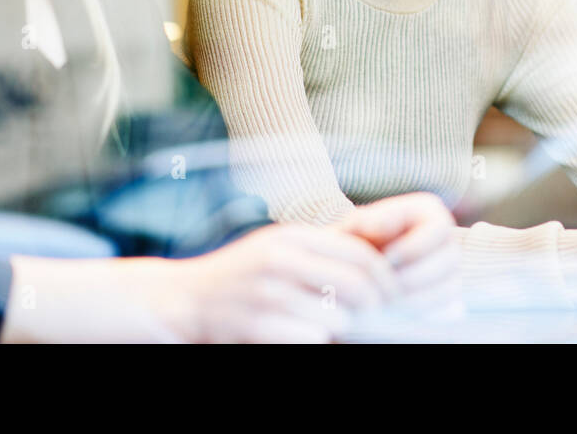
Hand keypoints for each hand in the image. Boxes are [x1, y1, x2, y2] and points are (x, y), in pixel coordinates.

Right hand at [178, 223, 401, 342]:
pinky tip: (307, 336)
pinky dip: (315, 341)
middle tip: (375, 317)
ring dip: (342, 329)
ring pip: (336, 318)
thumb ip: (320, 247)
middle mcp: (280, 260)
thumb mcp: (278, 246)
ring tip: (335, 327)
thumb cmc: (242, 274)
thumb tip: (374, 258)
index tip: (393, 294)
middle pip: (355, 286)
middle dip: (372, 307)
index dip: (384, 277)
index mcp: (291, 236)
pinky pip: (310, 339)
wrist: (183, 298)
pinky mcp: (256, 326)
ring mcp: (267, 294)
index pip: (359, 253)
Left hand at [335, 192, 459, 311]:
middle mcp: (447, 240)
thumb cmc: (354, 242)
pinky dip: (421, 313)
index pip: (440, 228)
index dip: (414, 246)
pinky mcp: (447, 296)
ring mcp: (451, 270)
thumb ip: (365, 222)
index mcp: (430, 212)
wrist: (355, 269)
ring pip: (451, 287)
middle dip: (416, 276)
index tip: (386, 259)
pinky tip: (396, 313)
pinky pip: (446, 308)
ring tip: (387, 302)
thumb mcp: (354, 228)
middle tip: (386, 287)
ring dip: (418, 298)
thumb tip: (379, 227)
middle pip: (450, 259)